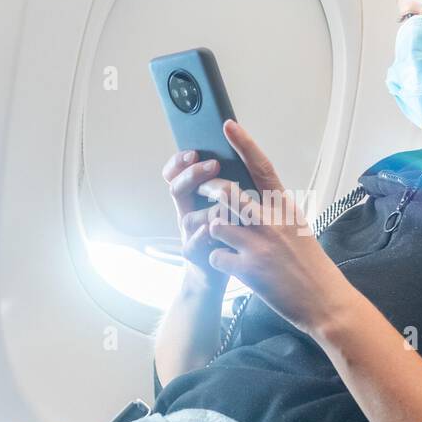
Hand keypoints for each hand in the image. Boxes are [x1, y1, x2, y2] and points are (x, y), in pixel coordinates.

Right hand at [162, 149, 229, 288]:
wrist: (227, 271)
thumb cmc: (232, 233)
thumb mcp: (233, 204)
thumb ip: (233, 184)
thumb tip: (244, 154)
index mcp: (196, 197)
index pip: (178, 173)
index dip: (180, 161)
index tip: (194, 150)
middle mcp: (188, 212)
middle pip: (178, 188)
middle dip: (193, 175)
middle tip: (213, 165)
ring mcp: (190, 234)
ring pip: (188, 217)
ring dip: (206, 207)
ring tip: (223, 198)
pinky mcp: (195, 255)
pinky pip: (192, 244)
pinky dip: (200, 236)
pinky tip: (210, 228)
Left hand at [199, 120, 353, 334]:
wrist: (325, 302)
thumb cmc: (311, 265)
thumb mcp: (298, 228)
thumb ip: (275, 211)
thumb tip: (250, 196)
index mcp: (285, 208)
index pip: (262, 168)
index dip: (244, 143)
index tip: (228, 125)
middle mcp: (272, 222)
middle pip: (229, 193)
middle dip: (212, 190)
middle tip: (206, 192)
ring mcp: (259, 246)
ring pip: (217, 223)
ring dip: (214, 229)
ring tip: (222, 236)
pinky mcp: (248, 271)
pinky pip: (216, 255)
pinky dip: (218, 258)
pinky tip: (229, 263)